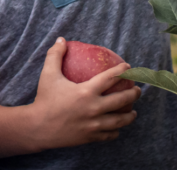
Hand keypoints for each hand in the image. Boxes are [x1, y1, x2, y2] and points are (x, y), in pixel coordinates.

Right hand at [26, 37, 140, 150]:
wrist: (38, 128)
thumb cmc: (44, 99)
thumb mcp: (48, 74)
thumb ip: (55, 55)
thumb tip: (61, 39)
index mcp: (86, 91)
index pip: (110, 78)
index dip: (122, 70)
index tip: (128, 67)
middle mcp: (94, 108)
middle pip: (121, 100)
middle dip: (133, 94)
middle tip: (138, 90)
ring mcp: (94, 125)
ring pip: (119, 121)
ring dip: (130, 116)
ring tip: (134, 113)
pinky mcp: (91, 137)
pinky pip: (110, 134)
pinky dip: (116, 131)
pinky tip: (118, 128)